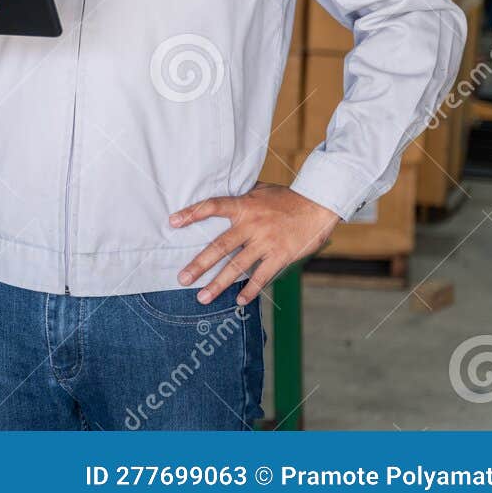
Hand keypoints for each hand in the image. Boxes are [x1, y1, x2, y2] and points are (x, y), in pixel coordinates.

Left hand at [171, 183, 341, 303]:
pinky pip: (262, 276)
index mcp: (244, 206)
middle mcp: (251, 225)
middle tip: (182, 279)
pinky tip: (239, 301)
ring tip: (203, 298)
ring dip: (219, 284)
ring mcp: (266, 242)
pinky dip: (250, 289)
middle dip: (199, 264)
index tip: (173, 222)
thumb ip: (240, 198)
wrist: (318, 205)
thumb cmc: (286, 198)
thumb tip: (219, 199)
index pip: (213, 206)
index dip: (192, 213)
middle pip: (220, 247)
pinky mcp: (281, 256)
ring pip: (238, 266)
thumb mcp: (259, 191)